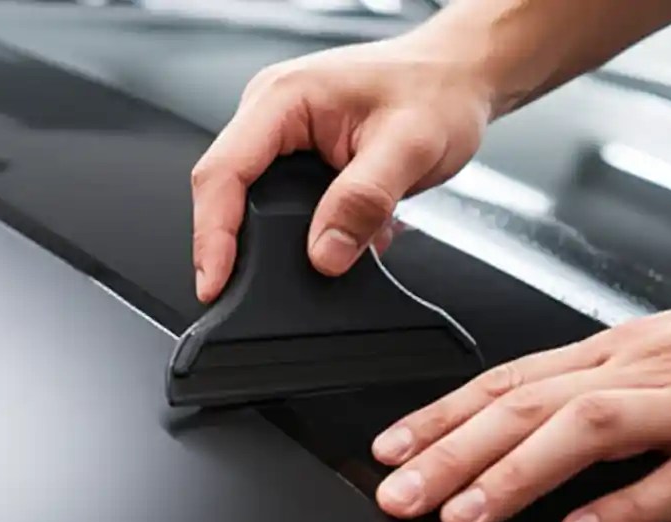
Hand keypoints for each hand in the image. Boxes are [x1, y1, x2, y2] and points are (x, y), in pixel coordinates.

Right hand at [190, 35, 493, 301]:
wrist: (460, 78)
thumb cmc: (437, 91)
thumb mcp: (410, 146)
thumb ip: (364, 201)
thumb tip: (325, 254)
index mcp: (282, 97)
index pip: (223, 171)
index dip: (211, 234)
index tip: (215, 282)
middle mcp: (271, 113)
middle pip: (223, 191)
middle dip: (231, 245)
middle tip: (241, 294)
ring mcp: (281, 136)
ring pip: (249, 203)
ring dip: (273, 242)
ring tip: (303, 266)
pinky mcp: (297, 157)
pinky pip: (278, 205)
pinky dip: (300, 235)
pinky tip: (329, 245)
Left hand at [371, 295, 670, 521]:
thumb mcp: (665, 354)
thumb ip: (595, 385)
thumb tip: (518, 418)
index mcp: (621, 348)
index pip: (509, 379)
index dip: (443, 414)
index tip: (392, 447)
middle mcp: (647, 367)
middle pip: (531, 404)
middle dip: (454, 449)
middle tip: (399, 491)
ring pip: (590, 431)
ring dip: (517, 474)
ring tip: (463, 514)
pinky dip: (628, 506)